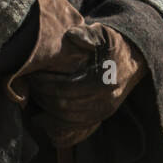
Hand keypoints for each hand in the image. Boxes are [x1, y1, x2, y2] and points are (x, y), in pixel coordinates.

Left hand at [27, 25, 146, 147]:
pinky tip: (43, 119)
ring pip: (68, 120)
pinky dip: (57, 126)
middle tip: (29, 87)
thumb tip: (72, 35)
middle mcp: (105, 99)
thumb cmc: (112, 44)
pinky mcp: (102, 116)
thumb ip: (87, 33)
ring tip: (34, 99)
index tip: (32, 76)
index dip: (45, 84)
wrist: (133, 59)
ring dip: (47, 112)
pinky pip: (77, 128)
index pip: (66, 87)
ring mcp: (104, 110)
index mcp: (103, 79)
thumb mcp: (103, 34)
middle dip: (43, 98)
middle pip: (65, 106)